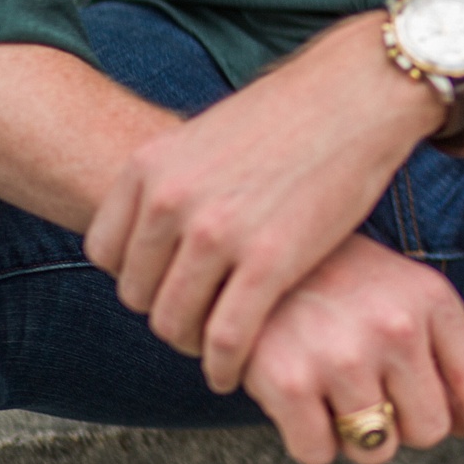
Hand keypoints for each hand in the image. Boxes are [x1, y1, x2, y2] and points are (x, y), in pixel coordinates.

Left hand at [85, 12, 443, 392]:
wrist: (358, 92)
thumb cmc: (293, 114)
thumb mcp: (207, 136)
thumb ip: (175, 183)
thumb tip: (160, 233)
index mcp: (149, 167)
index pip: (105, 252)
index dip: (137, 277)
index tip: (168, 285)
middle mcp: (170, 199)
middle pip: (138, 293)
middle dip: (167, 314)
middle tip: (200, 322)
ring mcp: (218, 231)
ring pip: (174, 322)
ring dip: (194, 344)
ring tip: (219, 348)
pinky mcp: (269, 260)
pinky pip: (226, 337)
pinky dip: (225, 365)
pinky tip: (234, 371)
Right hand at [245, 234, 463, 463]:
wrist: (255, 252)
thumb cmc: (342, 280)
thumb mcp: (405, 295)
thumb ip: (441, 354)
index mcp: (434, 301)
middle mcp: (397, 326)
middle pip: (428, 431)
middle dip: (403, 424)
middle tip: (368, 384)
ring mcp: (344, 354)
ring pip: (375, 450)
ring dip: (353, 434)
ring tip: (329, 381)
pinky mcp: (290, 380)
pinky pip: (318, 455)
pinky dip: (308, 439)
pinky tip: (295, 392)